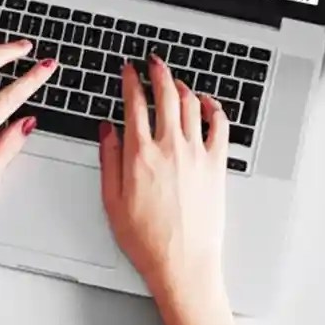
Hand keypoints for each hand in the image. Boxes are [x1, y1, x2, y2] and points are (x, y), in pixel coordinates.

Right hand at [98, 54, 229, 297]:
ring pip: (191, 104)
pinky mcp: (217, 164)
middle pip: (165, 94)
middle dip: (157, 71)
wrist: (183, 263)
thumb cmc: (147, 239)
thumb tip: (106, 129)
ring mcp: (196, 153)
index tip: (129, 70)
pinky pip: (219, 124)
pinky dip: (212, 107)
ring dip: (181, 86)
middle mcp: (169, 147)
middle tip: (153, 62)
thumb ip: (108, 159)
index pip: (134, 103)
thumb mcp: (111, 200)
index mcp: (139, 154)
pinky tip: (206, 102)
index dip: (130, 80)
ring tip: (174, 81)